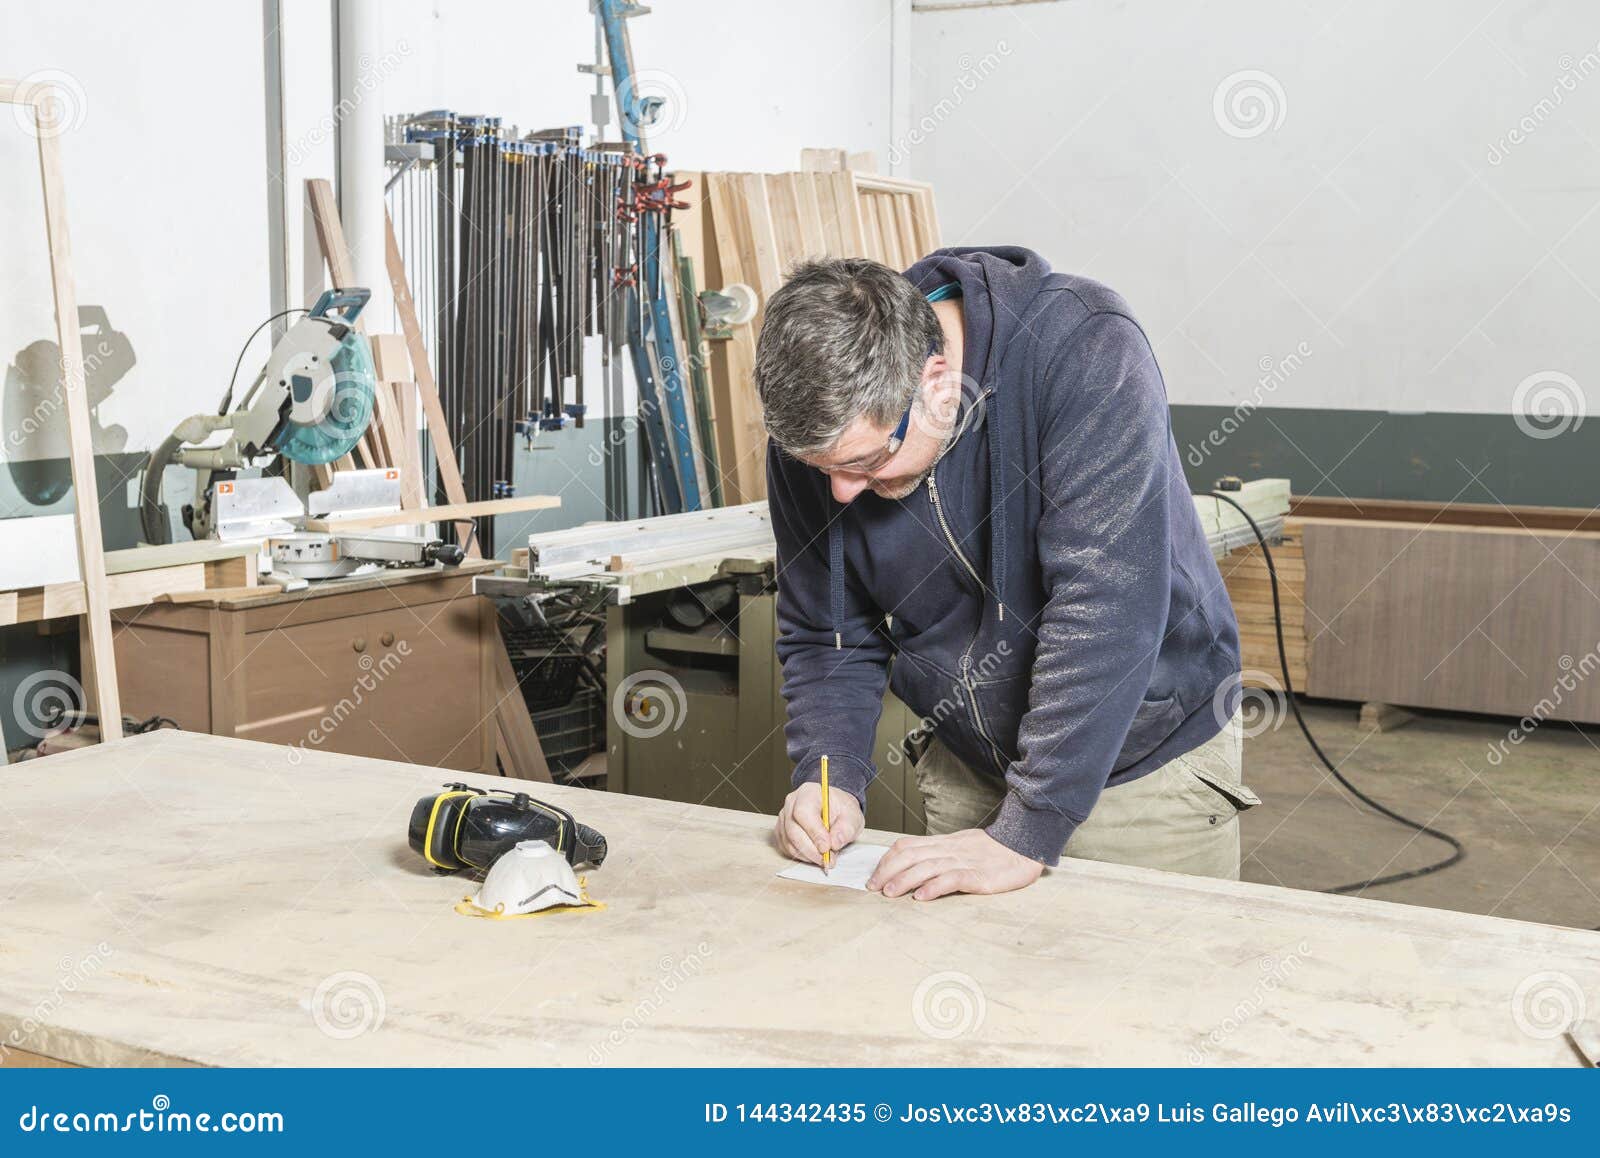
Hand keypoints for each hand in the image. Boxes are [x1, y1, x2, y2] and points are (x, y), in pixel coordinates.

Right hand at [775, 782, 863, 866]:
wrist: (834, 810)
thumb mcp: (853, 816)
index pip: (803, 812)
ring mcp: (783, 818)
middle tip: (828, 859)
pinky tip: (815, 855)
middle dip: (811, 849)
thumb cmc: (841, 810)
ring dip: (808, 855)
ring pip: (789, 842)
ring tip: (825, 858)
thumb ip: (846, 828)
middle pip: (793, 829)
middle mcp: (791, 803)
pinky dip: (802, 856)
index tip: (827, 847)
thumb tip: (834, 843)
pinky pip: (787, 848)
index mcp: (808, 792)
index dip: (814, 832)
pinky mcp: (781, 832)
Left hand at [867, 829, 1042, 899]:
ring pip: (927, 867)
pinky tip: (922, 896)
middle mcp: (949, 850)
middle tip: (873, 888)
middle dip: (888, 871)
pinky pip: (954, 879)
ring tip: (889, 893)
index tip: (874, 877)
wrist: (1024, 846)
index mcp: (943, 844)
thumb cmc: (991, 851)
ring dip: (905, 880)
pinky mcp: (980, 876)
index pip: (906, 846)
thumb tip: (910, 866)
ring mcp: (964, 862)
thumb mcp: (959, 848)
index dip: (887, 860)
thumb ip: (937, 855)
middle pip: (911, 855)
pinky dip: (935, 887)